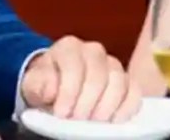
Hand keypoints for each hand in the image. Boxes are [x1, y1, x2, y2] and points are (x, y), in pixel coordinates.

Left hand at [20, 36, 142, 122]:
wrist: (56, 87)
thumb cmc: (46, 84)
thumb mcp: (34, 84)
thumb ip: (39, 84)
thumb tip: (51, 91)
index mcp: (69, 47)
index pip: (74, 66)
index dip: (69, 92)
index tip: (61, 113)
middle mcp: (93, 51)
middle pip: (98, 75)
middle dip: (87, 102)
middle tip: (77, 120)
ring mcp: (112, 64)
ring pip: (119, 81)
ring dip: (107, 106)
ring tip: (93, 122)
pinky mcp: (126, 80)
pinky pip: (135, 90)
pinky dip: (127, 107)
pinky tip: (114, 120)